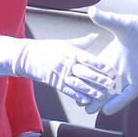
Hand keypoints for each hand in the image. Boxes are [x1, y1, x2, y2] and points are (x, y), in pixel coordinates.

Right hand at [0, 33, 117, 106]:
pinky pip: (66, 89)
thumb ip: (81, 42)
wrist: (26, 56)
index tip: (111, 70)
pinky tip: (85, 100)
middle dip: (99, 79)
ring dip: (90, 90)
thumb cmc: (46, 48)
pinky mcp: (52, 81)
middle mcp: (66, 61)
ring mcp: (59, 72)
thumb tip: (95, 36)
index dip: (101, 65)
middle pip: (86, 72)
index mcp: (70, 51)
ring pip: (78, 83)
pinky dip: (76, 95)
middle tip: (111, 85)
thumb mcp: (64, 43)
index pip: (89, 58)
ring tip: (102, 96)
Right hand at [82, 8, 137, 115]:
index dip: (83, 74)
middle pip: (100, 82)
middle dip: (89, 91)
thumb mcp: (123, 24)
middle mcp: (119, 67)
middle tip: (77, 101)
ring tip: (88, 110)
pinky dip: (118, 103)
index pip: (94, 67)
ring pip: (111, 92)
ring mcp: (130, 76)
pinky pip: (127, 95)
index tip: (71, 81)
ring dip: (100, 101)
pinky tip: (106, 111)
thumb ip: (107, 20)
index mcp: (112, 55)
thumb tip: (91, 11)